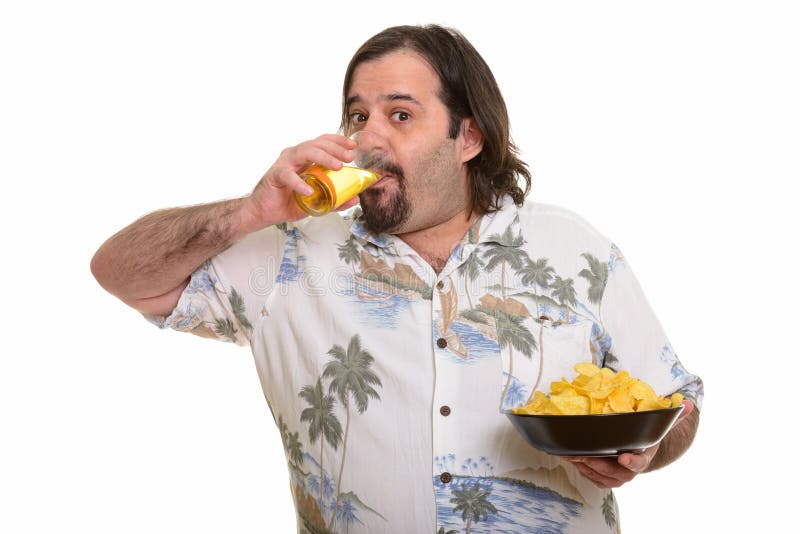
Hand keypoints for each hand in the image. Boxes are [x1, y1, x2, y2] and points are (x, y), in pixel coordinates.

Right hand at [241, 134, 356, 228]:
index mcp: (305, 158)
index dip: (337, 140)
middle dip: (335, 148)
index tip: (352, 145)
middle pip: (316, 144)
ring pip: (304, 152)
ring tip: (337, 166)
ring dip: (323, 157)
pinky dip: (299, 182)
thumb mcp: (318, 202)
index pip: (322, 142)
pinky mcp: (275, 175)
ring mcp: (284, 164)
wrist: (267, 213)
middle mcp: (295, 156)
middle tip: (349, 157)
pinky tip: (309, 191)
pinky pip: (287, 175)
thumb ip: (336, 200)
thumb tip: (355, 198)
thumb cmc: (289, 202)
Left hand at [564, 400, 694, 487]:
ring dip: (586, 468)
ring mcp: (618, 475)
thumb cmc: (647, 437)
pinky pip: (594, 479)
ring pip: (602, 477)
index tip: (623, 458)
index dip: (632, 462)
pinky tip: (571, 459)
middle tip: (585, 456)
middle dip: (600, 466)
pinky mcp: (606, 477)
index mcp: (644, 456)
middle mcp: (631, 469)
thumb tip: (689, 404)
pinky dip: (582, 471)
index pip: (640, 463)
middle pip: (616, 473)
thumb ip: (672, 416)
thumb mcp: (660, 425)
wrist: (639, 450)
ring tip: (573, 456)